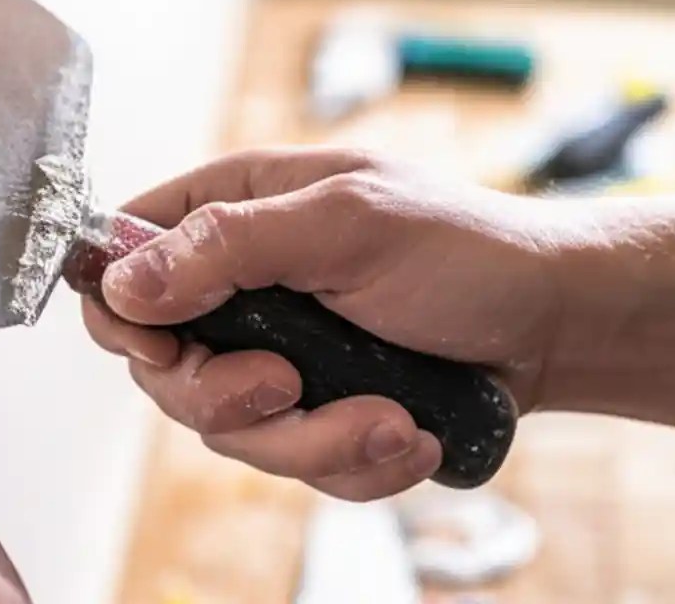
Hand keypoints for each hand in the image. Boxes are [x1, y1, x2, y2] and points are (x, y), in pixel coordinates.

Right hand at [83, 147, 607, 500]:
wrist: (553, 326)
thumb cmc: (466, 248)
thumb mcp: (347, 224)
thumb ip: (229, 244)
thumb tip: (123, 283)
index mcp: (232, 211)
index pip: (121, 257)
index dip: (121, 311)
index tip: (165, 347)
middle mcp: (238, 284)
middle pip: (160, 363)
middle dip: (225, 396)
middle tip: (289, 387)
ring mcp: (271, 352)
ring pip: (227, 428)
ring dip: (310, 440)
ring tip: (390, 418)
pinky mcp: (310, 411)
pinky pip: (291, 463)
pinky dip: (350, 463)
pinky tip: (406, 433)